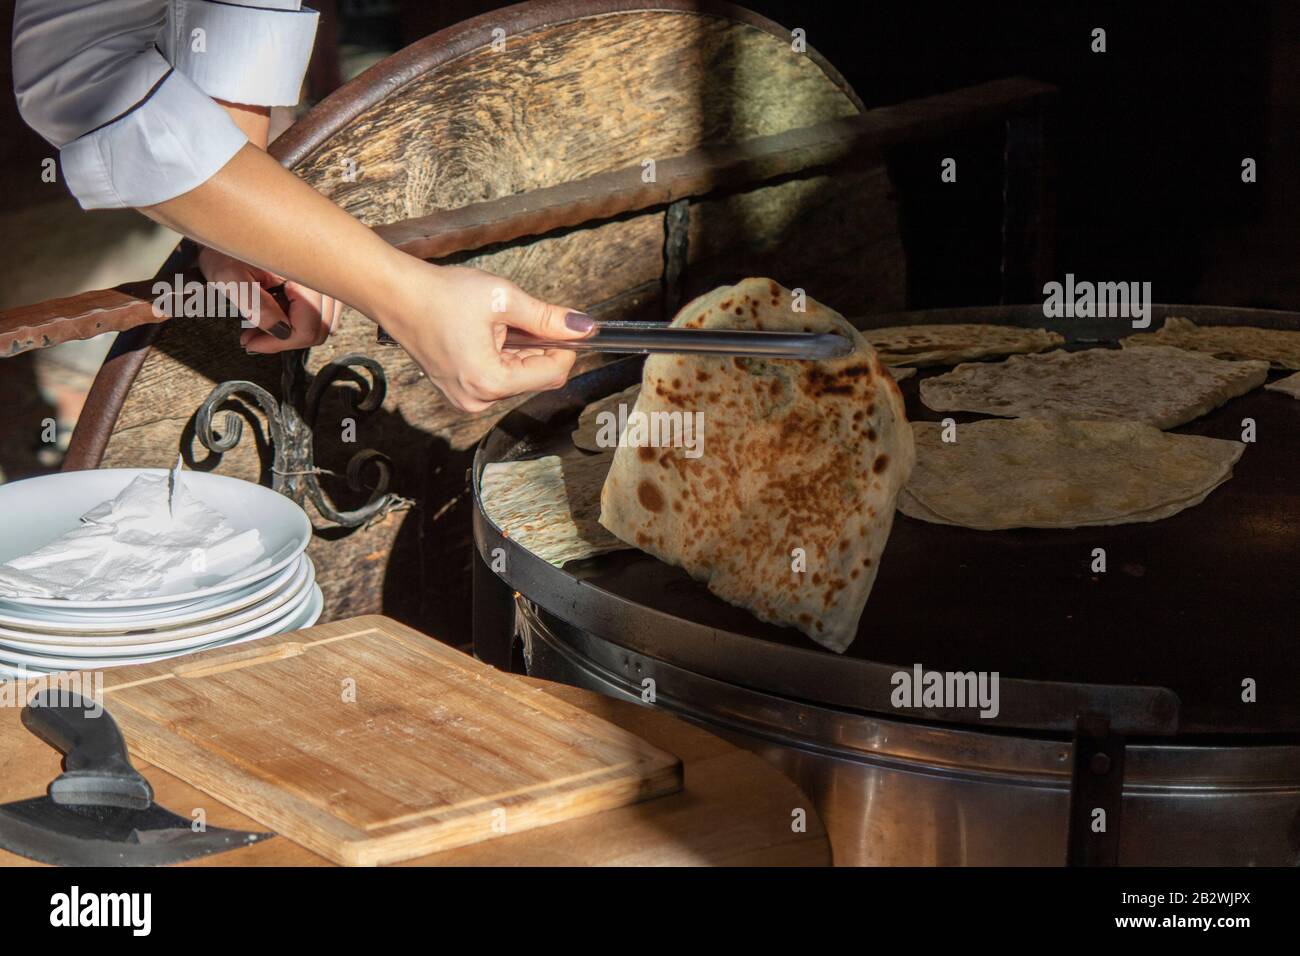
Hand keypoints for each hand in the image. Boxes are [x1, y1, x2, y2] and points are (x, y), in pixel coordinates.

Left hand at [196, 247, 342, 352]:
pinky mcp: (319, 280)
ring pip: (323, 322)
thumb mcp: (231, 278)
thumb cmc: (224, 247)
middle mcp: (320, 274)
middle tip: (254, 338)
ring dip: (292, 332)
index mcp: (303, 272)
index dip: (280, 342)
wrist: (227, 225)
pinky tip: (274, 315)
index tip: (254, 344)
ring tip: (260, 327)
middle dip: (285, 339)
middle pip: (320, 327)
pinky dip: (297, 320)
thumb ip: (257, 307)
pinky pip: (320, 311)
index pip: (309, 325)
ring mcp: (323, 277)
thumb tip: (280, 332)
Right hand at [377, 261, 592, 412]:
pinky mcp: (460, 391)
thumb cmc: (441, 295)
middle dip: (540, 348)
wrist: (396, 296)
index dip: (566, 348)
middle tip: (522, 315)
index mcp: (490, 382)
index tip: (566, 324)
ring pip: (518, 377)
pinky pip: (498, 377)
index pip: (552, 374)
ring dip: (521, 350)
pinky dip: (503, 356)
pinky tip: (487, 333)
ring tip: (497, 322)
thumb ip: (547, 317)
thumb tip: (584, 327)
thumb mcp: (503, 299)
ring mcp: (467, 398)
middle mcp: (478, 399)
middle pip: (535, 377)